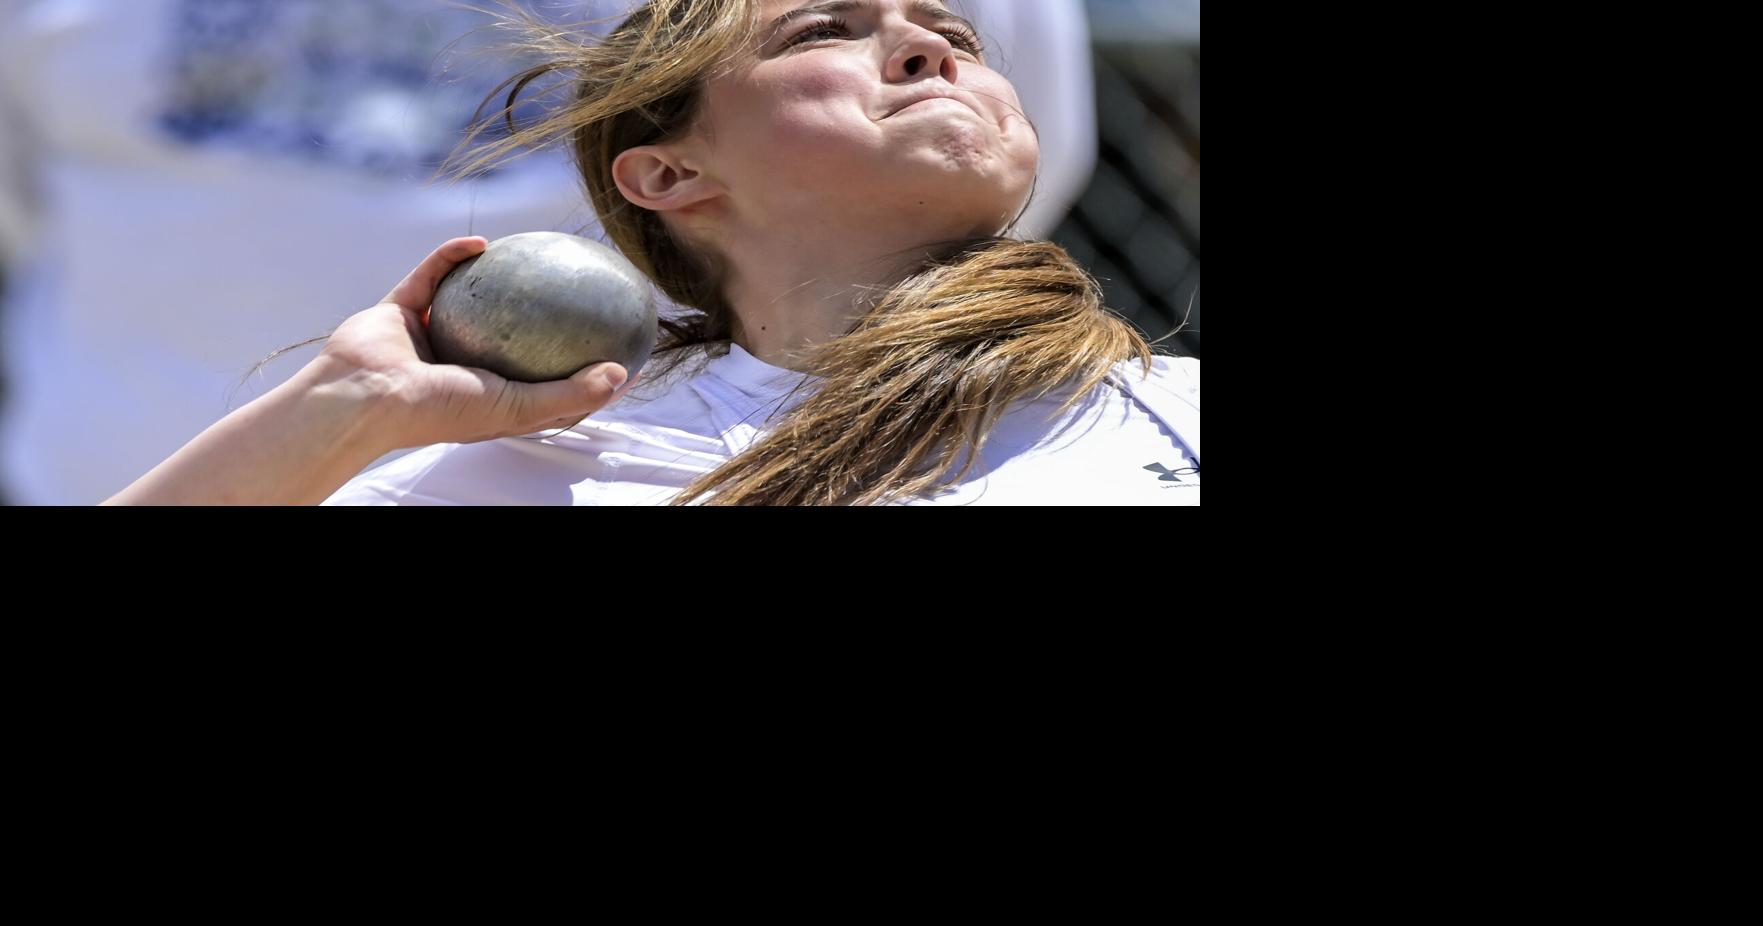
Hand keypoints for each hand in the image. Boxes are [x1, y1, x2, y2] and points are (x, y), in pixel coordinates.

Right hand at [315, 237, 640, 449]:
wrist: (362, 395)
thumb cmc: (437, 411)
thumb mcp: (516, 409)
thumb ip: (568, 394)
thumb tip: (621, 374)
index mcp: (487, 397)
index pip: (542, 382)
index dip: (578, 368)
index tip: (617, 346)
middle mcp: (460, 366)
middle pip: (509, 336)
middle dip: (542, 315)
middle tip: (581, 288)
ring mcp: (429, 337)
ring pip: (469, 300)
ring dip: (496, 277)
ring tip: (534, 253)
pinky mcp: (401, 309)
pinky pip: (433, 274)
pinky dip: (453, 256)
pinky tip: (485, 241)